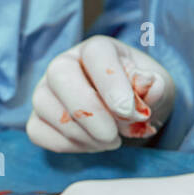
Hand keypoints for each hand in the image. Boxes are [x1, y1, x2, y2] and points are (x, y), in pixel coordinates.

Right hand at [26, 36, 174, 152]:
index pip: (96, 54)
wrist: (125, 118)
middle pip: (61, 75)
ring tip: (111, 141)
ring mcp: (45, 91)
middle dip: (89, 112)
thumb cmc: (140, 97)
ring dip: (82, 134)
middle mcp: (64, 64)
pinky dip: (68, 145)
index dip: (112, 83)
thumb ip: (155, 86)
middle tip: (114, 137)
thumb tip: (147, 83)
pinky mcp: (36, 118)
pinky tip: (91, 145)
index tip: (129, 111)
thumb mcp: (158, 89)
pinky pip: (39, 132)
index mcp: (97, 49)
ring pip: (48, 107)